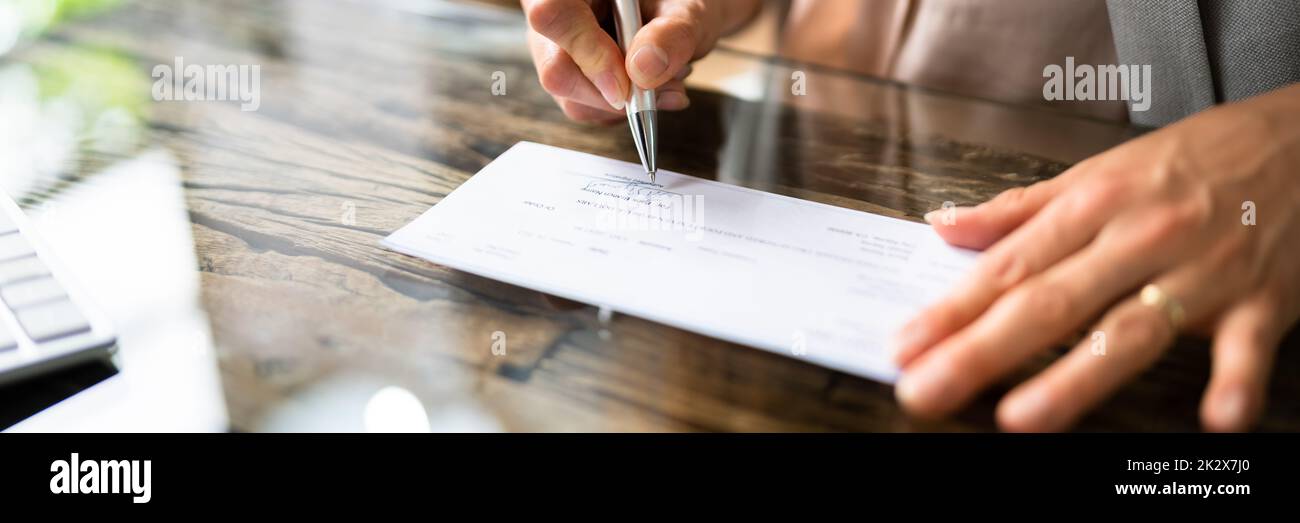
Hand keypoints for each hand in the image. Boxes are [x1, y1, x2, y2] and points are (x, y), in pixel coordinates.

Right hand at [520, 0, 758, 122]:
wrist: (682, 16)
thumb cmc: (680, 3)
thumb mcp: (689, 10)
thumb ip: (671, 35)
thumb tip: (642, 72)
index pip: (553, 13)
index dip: (587, 52)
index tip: (627, 84)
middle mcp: (560, 13)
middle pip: (556, 69)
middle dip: (615, 92)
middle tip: (659, 88)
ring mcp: (558, 47)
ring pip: (570, 96)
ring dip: (624, 103)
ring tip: (662, 80)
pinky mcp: (570, 75)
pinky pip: (582, 107)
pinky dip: (622, 108)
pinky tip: (645, 87)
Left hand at [892, 84, 1299, 431]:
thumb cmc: (1194, 159)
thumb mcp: (1101, 170)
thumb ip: (1019, 208)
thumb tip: (943, 226)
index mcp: (1093, 205)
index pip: (1008, 267)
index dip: (951, 310)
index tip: (904, 346)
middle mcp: (1138, 239)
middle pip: (1049, 302)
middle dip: (980, 349)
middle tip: (925, 389)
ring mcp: (1201, 272)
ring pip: (1129, 329)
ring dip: (1075, 376)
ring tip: (1020, 418)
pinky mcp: (1263, 301)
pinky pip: (1246, 347)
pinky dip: (1235, 381)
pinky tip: (1215, 419)